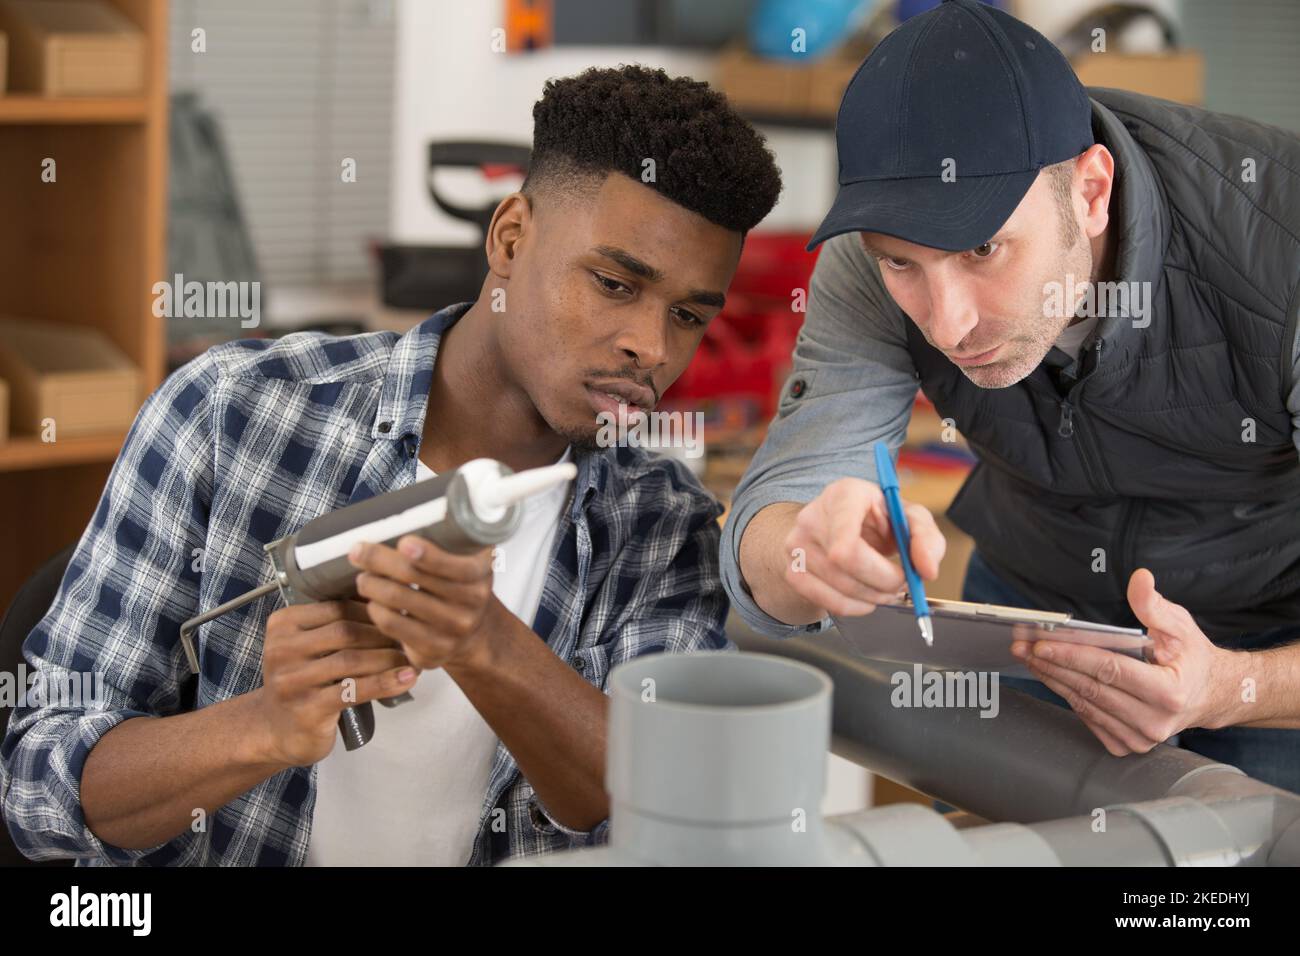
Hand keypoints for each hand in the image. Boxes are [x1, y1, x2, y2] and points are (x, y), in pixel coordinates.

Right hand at [253, 599, 416, 765]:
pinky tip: (406, 679)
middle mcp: (282, 649)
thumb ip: (337, 624)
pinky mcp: (307, 709)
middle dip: (384, 635)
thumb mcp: (309, 647)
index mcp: (283, 624)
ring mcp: (292, 681)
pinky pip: (354, 690)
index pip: (338, 608)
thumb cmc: (302, 683)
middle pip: (346, 632)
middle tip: (411, 640)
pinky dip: (385, 682)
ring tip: (413, 659)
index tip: (399, 618)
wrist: (277, 732)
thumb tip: (387, 602)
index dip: (374, 612)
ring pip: (352, 660)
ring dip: (389, 658)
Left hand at [349, 535, 495, 671]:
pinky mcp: (434, 649)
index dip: (429, 554)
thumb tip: (398, 519)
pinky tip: (373, 602)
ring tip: (364, 577)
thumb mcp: (463, 557)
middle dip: (379, 560)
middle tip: (358, 551)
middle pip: (416, 577)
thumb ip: (444, 539)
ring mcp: (455, 628)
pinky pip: (392, 624)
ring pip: (398, 599)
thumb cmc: (458, 584)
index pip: (456, 565)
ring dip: (371, 584)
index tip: (404, 543)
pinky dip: (376, 609)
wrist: (473, 631)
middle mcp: (473, 601)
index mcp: (482, 571)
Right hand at [781, 477, 945, 617]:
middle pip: (847, 566)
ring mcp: (796, 546)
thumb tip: (927, 571)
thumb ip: (926, 538)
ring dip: (874, 597)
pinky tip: (866, 597)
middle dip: (885, 583)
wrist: (838, 525)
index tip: (904, 573)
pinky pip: (827, 602)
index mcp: (843, 495)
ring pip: (841, 589)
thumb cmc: (878, 519)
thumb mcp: (909, 518)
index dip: (875, 566)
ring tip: (886, 588)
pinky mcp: (792, 570)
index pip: (845, 539)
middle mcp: (812, 517)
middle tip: (902, 584)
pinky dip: (854, 607)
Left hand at [1010, 568, 1246, 755]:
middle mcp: (1154, 721)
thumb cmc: (1191, 658)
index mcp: (1169, 692)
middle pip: (1090, 688)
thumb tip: (1140, 578)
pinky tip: (1052, 676)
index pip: (1109, 670)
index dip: (1071, 656)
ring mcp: (1140, 738)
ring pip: (1084, 705)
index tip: (1040, 643)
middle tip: (1023, 647)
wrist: (1209, 695)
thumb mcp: (1179, 626)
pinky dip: (1067, 696)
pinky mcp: (1127, 745)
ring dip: (1053, 680)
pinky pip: (1088, 718)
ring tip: (1031, 658)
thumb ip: (1154, 605)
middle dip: (1052, 665)